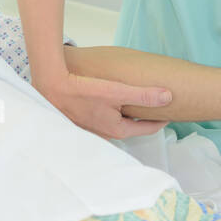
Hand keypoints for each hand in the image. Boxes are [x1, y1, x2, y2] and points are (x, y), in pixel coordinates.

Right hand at [33, 68, 172, 139]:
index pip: (145, 129)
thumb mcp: (117, 90)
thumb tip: (169, 97)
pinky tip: (109, 104)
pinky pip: (102, 121)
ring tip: (133, 106)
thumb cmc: (83, 89)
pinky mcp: (81, 123)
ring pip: (115, 125)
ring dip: (125, 117)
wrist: (51, 85)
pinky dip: (111, 114)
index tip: (169, 114)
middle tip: (154, 110)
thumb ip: (143, 95)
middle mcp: (104, 134)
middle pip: (130, 128)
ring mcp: (91, 130)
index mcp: (116, 130)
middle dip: (141, 120)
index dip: (159, 121)